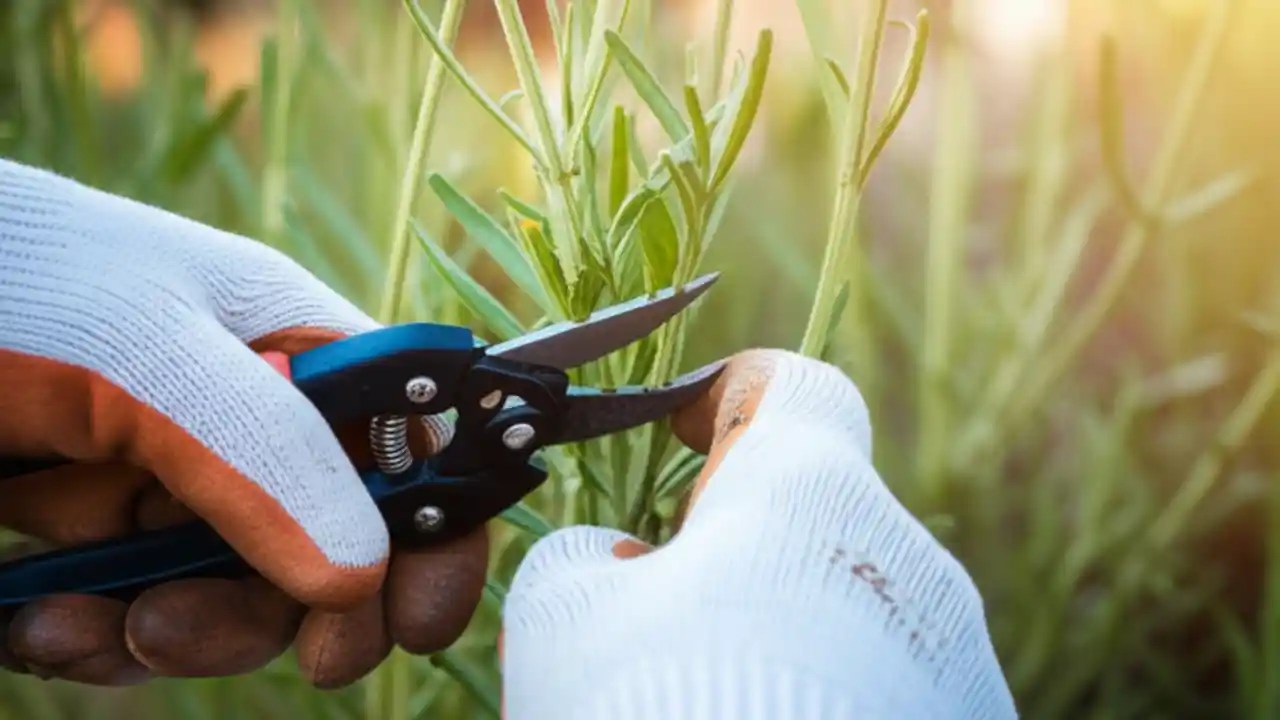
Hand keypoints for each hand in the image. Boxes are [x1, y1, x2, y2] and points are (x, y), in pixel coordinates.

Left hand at [0, 159, 486, 686]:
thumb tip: (361, 575)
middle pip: (329, 540)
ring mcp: (168, 472)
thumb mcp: (148, 356)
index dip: (435, 524)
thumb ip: (268, 455)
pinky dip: (99, 641)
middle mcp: (246, 414)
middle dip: (297, 608)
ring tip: (106, 638)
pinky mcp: (90, 523)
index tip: (421, 614)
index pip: (411, 440)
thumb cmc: (14, 281)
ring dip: (184, 635)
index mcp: (293, 346)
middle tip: (281, 660)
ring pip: (231, 590)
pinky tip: (42, 631)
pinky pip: (135, 607)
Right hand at [500, 350, 1017, 718]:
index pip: (789, 385)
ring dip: (783, 628)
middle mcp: (902, 553)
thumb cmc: (654, 713)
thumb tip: (621, 566)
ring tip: (710, 694)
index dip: (728, 396)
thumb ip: (583, 560)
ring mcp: (952, 650)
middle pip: (814, 511)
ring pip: (852, 605)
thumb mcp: (565, 620)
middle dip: (739, 546)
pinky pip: (890, 681)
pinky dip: (831, 693)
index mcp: (807, 489)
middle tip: (660, 614)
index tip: (685, 431)